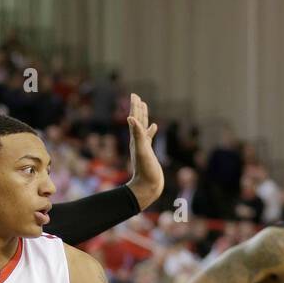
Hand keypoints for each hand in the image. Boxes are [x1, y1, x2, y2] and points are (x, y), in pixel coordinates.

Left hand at [126, 93, 162, 210]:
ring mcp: (143, 146)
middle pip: (136, 120)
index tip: (134, 95)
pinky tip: (154, 127)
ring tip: (144, 106)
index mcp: (135, 139)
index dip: (134, 107)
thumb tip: (130, 118)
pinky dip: (151, 130)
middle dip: (136, 108)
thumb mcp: (142, 150)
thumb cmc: (145, 170)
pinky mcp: (148, 152)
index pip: (134, 118)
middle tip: (136, 96)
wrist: (147, 187)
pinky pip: (149, 137)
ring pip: (143, 127)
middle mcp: (137, 141)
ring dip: (143, 116)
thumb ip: (137, 133)